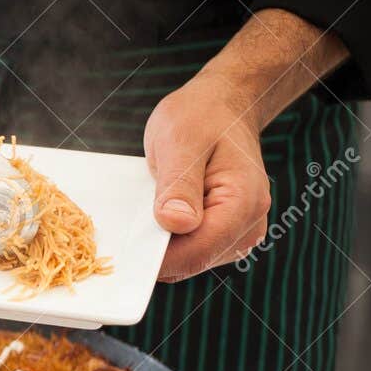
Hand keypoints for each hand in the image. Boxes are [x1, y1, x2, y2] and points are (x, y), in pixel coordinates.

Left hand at [143, 8, 347, 280]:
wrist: (223, 107)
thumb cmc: (202, 117)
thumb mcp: (181, 141)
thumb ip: (179, 185)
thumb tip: (175, 224)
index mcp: (243, 203)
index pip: (197, 251)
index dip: (157, 256)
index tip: (122, 249)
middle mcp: (248, 227)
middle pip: (192, 262)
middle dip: (156, 251)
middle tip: (125, 226)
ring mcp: (239, 235)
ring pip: (189, 262)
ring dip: (161, 247)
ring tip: (145, 212)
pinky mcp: (225, 237)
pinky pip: (190, 253)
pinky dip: (168, 242)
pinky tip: (156, 217)